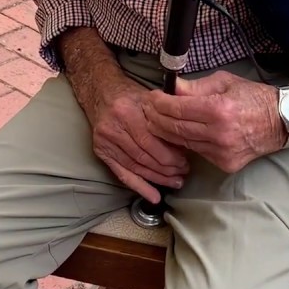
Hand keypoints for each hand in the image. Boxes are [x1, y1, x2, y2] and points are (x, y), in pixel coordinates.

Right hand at [84, 76, 190, 203]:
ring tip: (175, 183)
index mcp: (127, 112)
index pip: (151, 141)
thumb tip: (186, 140)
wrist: (101, 92)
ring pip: (136, 167)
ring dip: (158, 178)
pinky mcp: (101, 151)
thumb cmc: (131, 95)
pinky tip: (154, 196)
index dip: (170, 155)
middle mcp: (114, 128)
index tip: (186, 161)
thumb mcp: (149, 98)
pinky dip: (140, 186)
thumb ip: (165, 116)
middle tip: (183, 173)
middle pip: (144, 156)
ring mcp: (105, 141)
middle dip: (167, 169)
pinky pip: (122, 174)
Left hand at [143, 70, 287, 173]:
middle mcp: (219, 134)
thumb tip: (171, 87)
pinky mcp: (225, 164)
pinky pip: (197, 152)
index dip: (159, 103)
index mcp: (219, 110)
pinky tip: (178, 132)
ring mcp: (222, 152)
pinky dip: (185, 142)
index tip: (151, 97)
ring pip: (183, 143)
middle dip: (156, 118)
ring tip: (156, 120)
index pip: (177, 109)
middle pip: (175, 128)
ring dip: (166, 131)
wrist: (281, 122)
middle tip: (147, 109)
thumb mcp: (224, 82)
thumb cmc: (253, 97)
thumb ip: (195, 87)